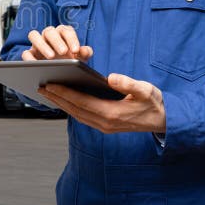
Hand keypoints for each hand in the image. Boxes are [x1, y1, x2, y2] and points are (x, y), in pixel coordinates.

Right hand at [21, 25, 92, 61]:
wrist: (61, 71)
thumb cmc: (71, 61)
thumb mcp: (81, 59)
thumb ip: (85, 53)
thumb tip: (85, 51)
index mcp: (62, 33)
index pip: (66, 31)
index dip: (71, 39)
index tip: (76, 50)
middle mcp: (48, 35)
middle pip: (49, 31)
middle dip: (57, 41)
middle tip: (64, 52)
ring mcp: (37, 43)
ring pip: (34, 35)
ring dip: (42, 45)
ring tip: (51, 57)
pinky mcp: (29, 53)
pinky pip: (25, 52)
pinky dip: (29, 57)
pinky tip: (37, 65)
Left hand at [38, 73, 165, 133]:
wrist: (164, 121)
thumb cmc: (154, 103)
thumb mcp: (146, 90)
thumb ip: (129, 84)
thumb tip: (111, 78)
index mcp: (112, 114)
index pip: (82, 102)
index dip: (64, 93)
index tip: (50, 84)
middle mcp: (105, 123)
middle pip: (74, 109)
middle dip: (56, 98)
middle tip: (40, 86)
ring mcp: (104, 126)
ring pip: (76, 114)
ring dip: (61, 104)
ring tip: (47, 92)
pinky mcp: (105, 126)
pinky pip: (82, 116)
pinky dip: (71, 108)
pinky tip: (63, 100)